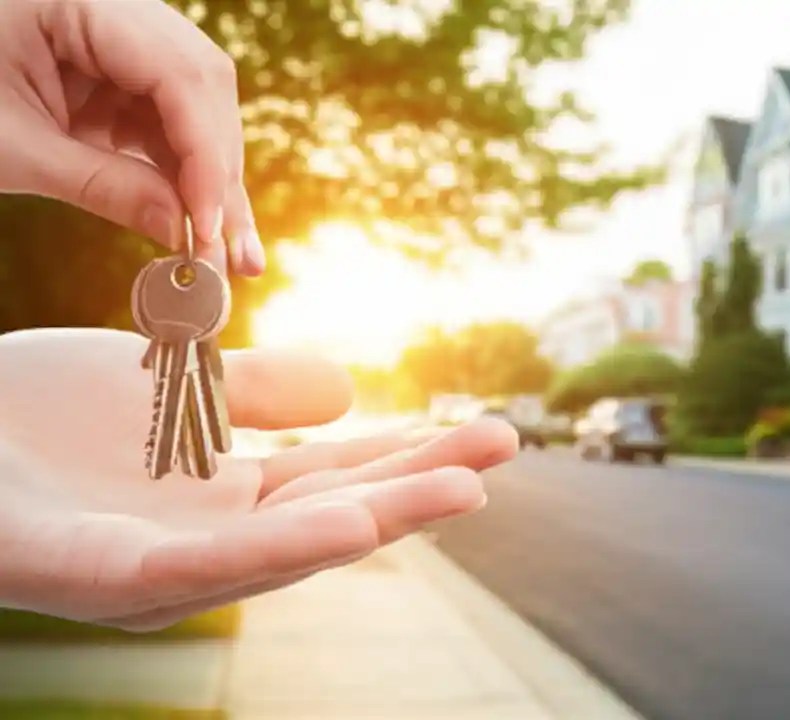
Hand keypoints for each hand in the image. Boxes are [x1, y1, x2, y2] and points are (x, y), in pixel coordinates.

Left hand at [0, 0, 263, 273]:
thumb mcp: (10, 149)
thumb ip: (104, 186)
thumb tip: (182, 233)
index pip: (179, 73)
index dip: (205, 152)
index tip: (208, 223)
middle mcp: (118, 11)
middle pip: (202, 90)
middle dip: (220, 176)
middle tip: (231, 253)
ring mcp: (123, 45)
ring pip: (198, 113)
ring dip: (216, 186)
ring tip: (232, 257)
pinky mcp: (120, 80)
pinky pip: (171, 127)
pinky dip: (189, 180)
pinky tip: (208, 229)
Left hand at [0, 329, 516, 630]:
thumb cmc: (33, 416)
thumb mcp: (168, 385)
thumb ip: (257, 390)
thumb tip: (354, 388)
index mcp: (225, 500)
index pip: (338, 476)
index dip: (413, 455)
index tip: (485, 434)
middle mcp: (207, 543)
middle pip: (332, 512)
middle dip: (420, 485)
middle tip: (503, 449)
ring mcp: (160, 567)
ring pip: (286, 546)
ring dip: (378, 520)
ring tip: (461, 491)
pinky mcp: (104, 577)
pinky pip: (205, 565)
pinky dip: (282, 548)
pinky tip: (350, 521)